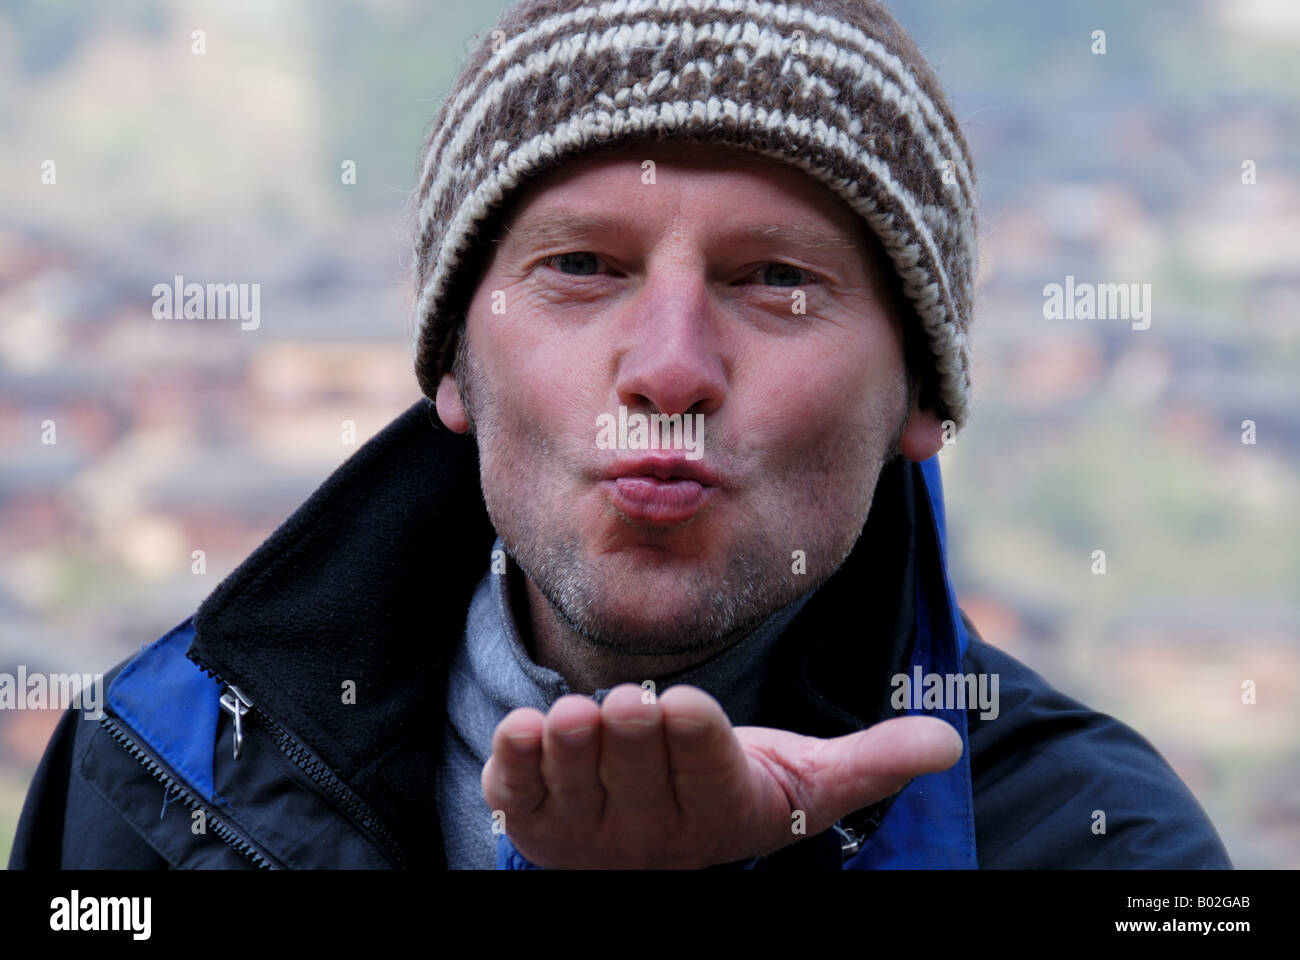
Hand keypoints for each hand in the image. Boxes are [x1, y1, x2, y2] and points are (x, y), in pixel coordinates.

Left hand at [481, 682, 962, 868]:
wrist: (648, 843)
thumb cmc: (730, 792)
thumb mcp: (804, 783)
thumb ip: (868, 763)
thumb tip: (946, 740)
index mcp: (720, 813)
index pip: (703, 773)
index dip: (690, 740)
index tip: (682, 703)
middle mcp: (649, 833)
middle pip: (634, 769)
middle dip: (631, 732)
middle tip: (631, 701)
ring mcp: (585, 829)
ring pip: (573, 776)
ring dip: (571, 741)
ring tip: (575, 714)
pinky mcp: (532, 818)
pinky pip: (514, 789)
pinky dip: (514, 756)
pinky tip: (523, 727)